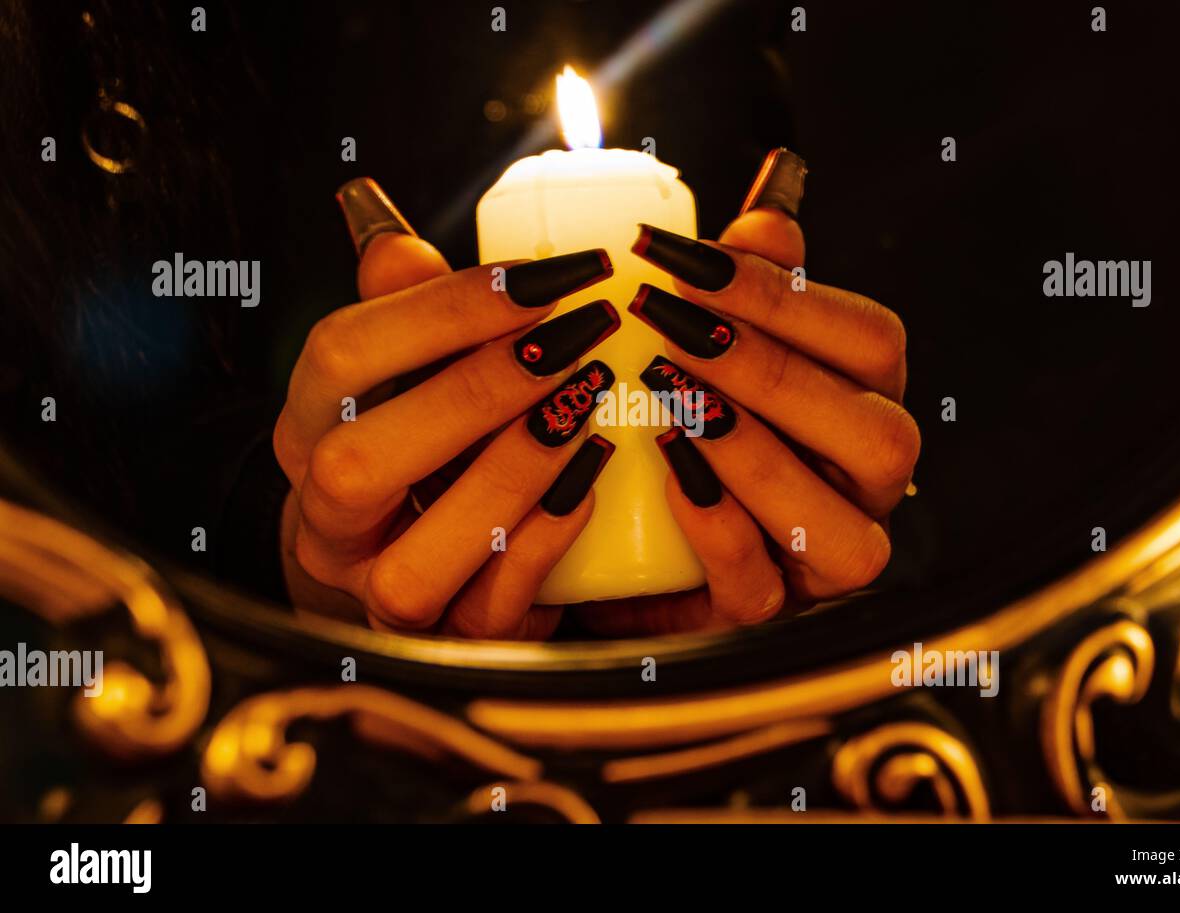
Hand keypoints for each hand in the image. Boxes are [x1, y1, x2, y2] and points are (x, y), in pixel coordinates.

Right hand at [275, 178, 617, 637]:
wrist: (413, 555)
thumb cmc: (428, 437)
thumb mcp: (408, 368)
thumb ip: (404, 306)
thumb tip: (382, 226)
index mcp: (310, 424)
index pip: (341, 355)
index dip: (445, 309)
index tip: (552, 278)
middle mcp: (326, 517)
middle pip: (358, 465)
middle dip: (476, 395)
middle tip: (582, 338)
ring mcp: (377, 591)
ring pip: (412, 563)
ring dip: (509, 478)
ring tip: (587, 409)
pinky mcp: (444, 643)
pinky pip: (483, 614)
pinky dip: (540, 545)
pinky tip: (593, 482)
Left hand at [579, 150, 918, 635]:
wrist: (633, 533)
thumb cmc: (689, 416)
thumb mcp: (711, 345)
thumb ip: (746, 286)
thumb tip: (766, 217)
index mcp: (867, 402)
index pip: (871, 342)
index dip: (781, 295)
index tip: (678, 260)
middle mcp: (869, 486)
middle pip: (881, 436)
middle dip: (770, 373)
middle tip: (666, 327)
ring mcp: (827, 558)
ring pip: (841, 528)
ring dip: (754, 455)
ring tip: (668, 399)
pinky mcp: (769, 614)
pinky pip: (764, 591)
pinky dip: (719, 531)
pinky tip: (670, 475)